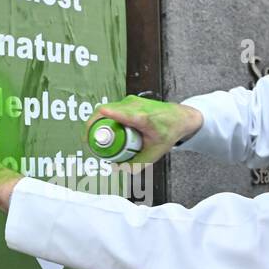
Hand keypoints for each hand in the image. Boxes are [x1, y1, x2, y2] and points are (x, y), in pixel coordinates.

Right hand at [83, 94, 202, 165]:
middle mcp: (135, 106)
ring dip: (97, 123)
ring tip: (94, 138)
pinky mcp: (127, 101)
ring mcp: (130, 101)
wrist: (180, 117)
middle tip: (89, 142)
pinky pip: (110, 109)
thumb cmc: (168, 132)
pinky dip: (104, 120)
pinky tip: (103, 131)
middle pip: (106, 112)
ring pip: (106, 110)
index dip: (110, 114)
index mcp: (144, 118)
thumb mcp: (154, 153)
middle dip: (93, 127)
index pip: (125, 114)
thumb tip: (118, 168)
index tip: (98, 119)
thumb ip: (137, 163)